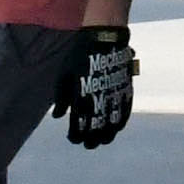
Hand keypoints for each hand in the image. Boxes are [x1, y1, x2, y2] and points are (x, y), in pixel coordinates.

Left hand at [60, 26, 137, 150]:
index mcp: (81, 98)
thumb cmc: (79, 55)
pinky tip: (116, 128)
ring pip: (112, 125)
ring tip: (102, 141)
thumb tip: (58, 117)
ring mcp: (114, 97)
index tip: (73, 139)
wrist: (104, 38)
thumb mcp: (64, 75)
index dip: (75, 136)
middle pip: (96, 130)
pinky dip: (120, 123)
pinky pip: (124, 112)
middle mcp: (98, 101)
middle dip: (91, 141)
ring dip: (107, 136)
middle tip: (88, 145)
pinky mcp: (125, 90)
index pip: (78, 126)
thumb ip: (61, 98)